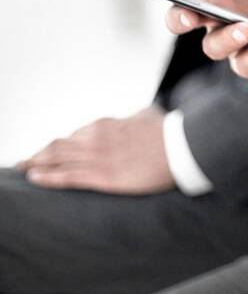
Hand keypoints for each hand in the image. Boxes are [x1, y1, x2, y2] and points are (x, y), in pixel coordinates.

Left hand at [16, 108, 174, 193]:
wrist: (180, 146)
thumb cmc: (168, 132)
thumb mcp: (148, 116)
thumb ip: (136, 116)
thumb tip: (138, 116)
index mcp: (105, 125)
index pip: (75, 135)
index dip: (60, 146)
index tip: (51, 151)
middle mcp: (95, 137)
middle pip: (58, 146)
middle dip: (38, 153)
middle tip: (23, 161)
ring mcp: (96, 156)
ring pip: (56, 158)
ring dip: (35, 163)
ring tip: (21, 168)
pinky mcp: (101, 175)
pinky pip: (66, 176)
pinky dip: (47, 176)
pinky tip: (34, 177)